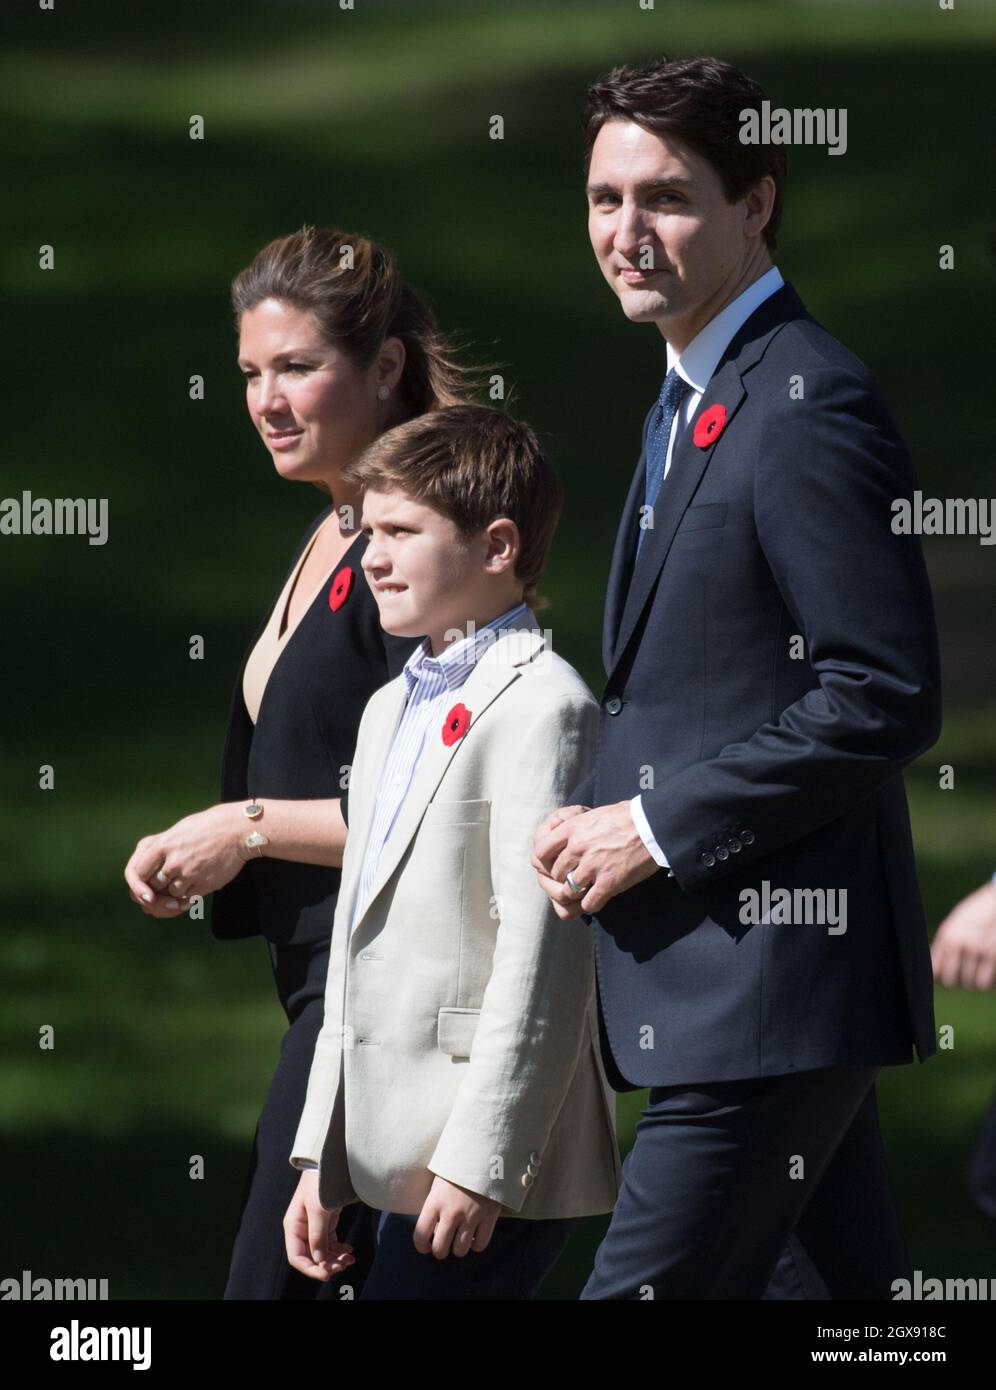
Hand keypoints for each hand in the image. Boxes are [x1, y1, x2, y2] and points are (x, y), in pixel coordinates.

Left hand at [123, 803, 246, 917]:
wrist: (237, 830)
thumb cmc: (207, 828)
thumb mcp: (177, 830)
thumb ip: (157, 849)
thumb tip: (142, 875)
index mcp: (162, 844)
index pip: (135, 872)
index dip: (136, 886)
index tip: (142, 892)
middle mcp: (173, 860)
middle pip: (153, 887)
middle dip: (156, 892)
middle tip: (162, 892)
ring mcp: (189, 873)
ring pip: (171, 894)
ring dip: (176, 891)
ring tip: (189, 876)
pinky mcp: (204, 884)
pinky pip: (188, 898)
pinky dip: (189, 895)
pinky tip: (197, 882)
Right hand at [283, 1170, 355, 1279]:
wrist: (331, 1162)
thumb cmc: (319, 1183)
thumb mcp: (318, 1208)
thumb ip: (317, 1235)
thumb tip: (319, 1260)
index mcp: (293, 1226)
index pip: (297, 1257)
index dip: (310, 1269)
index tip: (327, 1273)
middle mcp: (302, 1229)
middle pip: (311, 1257)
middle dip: (326, 1264)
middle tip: (344, 1265)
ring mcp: (314, 1226)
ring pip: (322, 1251)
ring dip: (334, 1259)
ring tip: (350, 1259)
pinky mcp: (325, 1222)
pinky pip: (330, 1242)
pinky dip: (338, 1249)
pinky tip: (349, 1250)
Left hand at [414, 1175, 501, 1258]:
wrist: (483, 1153)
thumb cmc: (456, 1170)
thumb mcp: (438, 1183)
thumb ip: (433, 1206)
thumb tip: (431, 1230)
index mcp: (435, 1202)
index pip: (420, 1235)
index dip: (421, 1246)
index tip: (425, 1245)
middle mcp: (451, 1212)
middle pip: (440, 1249)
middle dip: (440, 1251)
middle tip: (443, 1244)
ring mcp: (471, 1215)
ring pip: (460, 1250)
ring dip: (458, 1248)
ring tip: (459, 1239)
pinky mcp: (489, 1216)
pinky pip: (481, 1244)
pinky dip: (477, 1245)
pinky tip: (474, 1236)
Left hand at [531, 801, 658, 917]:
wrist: (653, 825)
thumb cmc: (628, 816)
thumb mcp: (594, 814)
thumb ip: (577, 826)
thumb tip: (565, 831)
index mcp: (572, 829)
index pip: (541, 851)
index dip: (546, 861)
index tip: (555, 864)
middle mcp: (578, 848)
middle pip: (556, 873)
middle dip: (563, 878)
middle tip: (575, 879)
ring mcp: (592, 866)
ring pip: (569, 890)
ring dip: (577, 892)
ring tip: (586, 890)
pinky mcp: (608, 883)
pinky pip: (589, 903)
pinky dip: (592, 904)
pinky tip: (599, 899)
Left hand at [932, 881, 995, 990]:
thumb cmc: (978, 912)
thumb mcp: (957, 922)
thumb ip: (947, 944)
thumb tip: (938, 973)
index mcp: (947, 936)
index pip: (935, 970)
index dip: (940, 978)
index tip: (947, 978)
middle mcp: (961, 944)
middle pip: (953, 981)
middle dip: (960, 982)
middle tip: (966, 977)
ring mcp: (980, 950)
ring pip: (975, 984)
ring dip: (979, 982)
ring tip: (983, 971)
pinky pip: (992, 983)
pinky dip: (993, 982)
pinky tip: (993, 972)